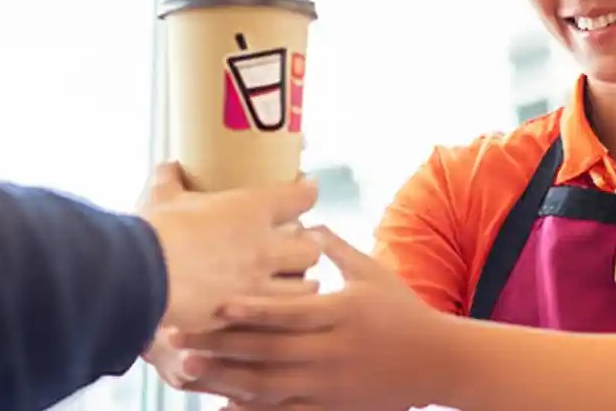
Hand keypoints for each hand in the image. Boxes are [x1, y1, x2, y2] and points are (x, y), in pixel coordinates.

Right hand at [137, 162, 321, 332]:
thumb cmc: (156, 231)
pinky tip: (273, 310)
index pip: (301, 197)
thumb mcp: (164, 197)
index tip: (306, 188)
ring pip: (306, 284)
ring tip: (294, 279)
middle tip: (300, 241)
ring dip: (302, 280)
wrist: (142, 277)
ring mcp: (259, 284)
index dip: (307, 191)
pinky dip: (281, 311)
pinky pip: (280, 314)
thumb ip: (171, 180)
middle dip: (310, 243)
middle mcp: (265, 247)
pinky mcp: (246, 314)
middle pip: (313, 246)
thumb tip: (170, 167)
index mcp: (252, 210)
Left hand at [173, 227, 450, 409]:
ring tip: (186, 369)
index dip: (253, 309)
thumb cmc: (403, 310)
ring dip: (224, 378)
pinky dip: (252, 410)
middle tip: (179, 336)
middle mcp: (333, 351)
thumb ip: (337, 249)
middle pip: (269, 351)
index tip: (216, 301)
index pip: (291, 313)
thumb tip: (306, 223)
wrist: (437, 362)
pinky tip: (221, 405)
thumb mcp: (374, 273)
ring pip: (269, 386)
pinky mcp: (330, 405)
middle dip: (221, 344)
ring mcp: (330, 384)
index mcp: (343, 313)